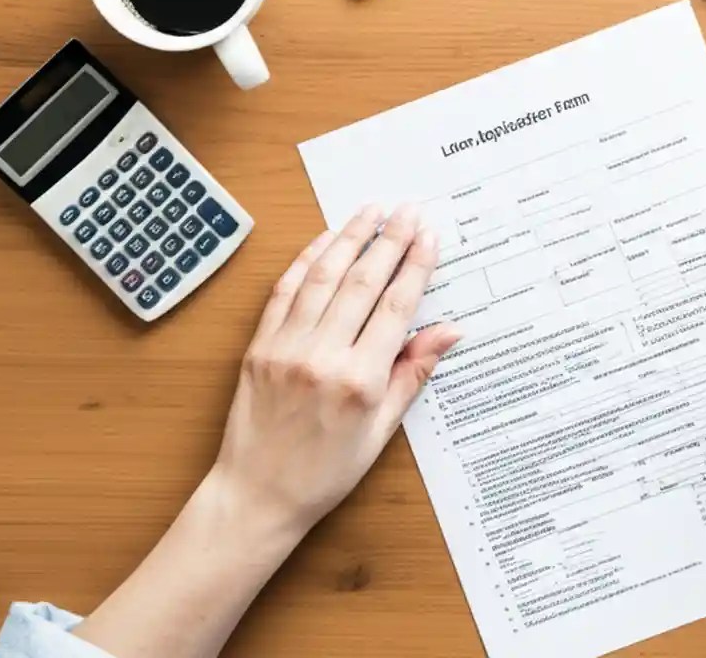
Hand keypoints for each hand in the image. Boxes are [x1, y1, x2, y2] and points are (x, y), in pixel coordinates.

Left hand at [210, 204, 461, 534]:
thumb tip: (448, 331)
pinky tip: (326, 240)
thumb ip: (412, 374)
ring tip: (371, 209)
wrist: (257, 495)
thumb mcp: (380, 431)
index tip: (430, 235)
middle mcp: (322, 356)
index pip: (396, 307)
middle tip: (408, 209)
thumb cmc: (323, 473)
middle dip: (389, 239)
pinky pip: (285, 291)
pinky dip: (306, 260)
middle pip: (363, 282)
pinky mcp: (259, 346)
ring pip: (323, 276)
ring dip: (349, 237)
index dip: (416, 265)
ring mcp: (286, 347)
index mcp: (360, 381)